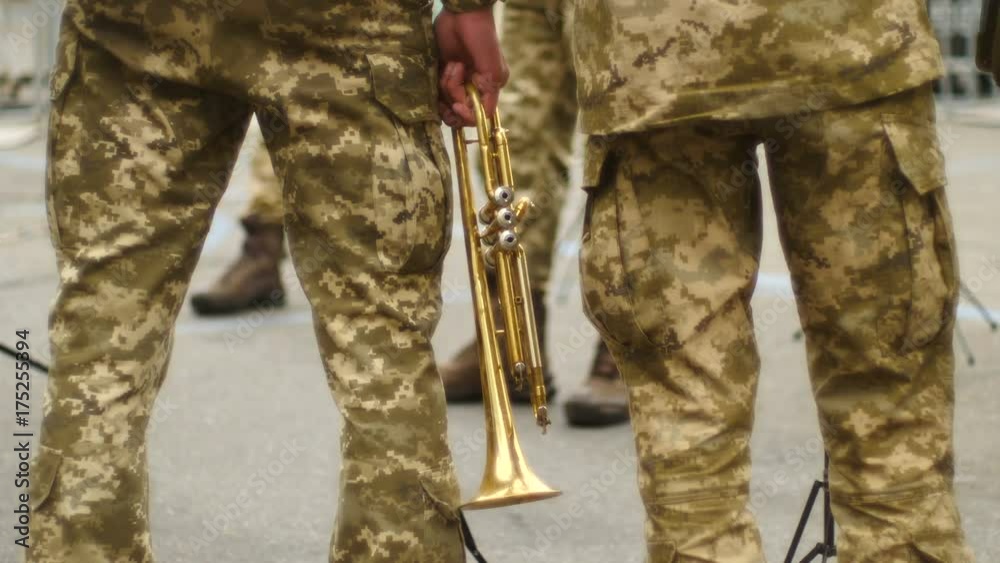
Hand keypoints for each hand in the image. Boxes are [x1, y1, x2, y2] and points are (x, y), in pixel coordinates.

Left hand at [434, 8, 508, 126]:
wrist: (462, 12)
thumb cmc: (481, 36)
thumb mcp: (491, 67)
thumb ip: (490, 92)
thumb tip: (486, 116)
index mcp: (489, 87)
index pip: (478, 115)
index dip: (467, 115)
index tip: (457, 105)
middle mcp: (475, 86)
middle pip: (460, 109)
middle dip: (453, 96)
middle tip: (454, 72)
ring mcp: (459, 80)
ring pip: (447, 100)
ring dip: (446, 84)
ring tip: (452, 63)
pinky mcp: (445, 72)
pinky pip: (437, 90)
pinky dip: (438, 84)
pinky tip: (445, 66)